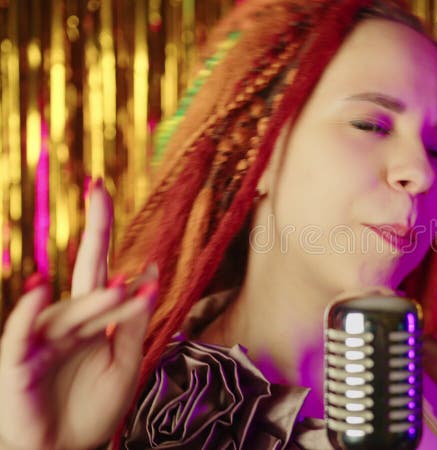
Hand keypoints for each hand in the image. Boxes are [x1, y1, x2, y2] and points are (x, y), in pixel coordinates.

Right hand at [0, 179, 157, 449]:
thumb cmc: (93, 408)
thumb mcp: (127, 359)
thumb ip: (135, 317)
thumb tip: (150, 271)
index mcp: (91, 317)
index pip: (97, 264)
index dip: (100, 228)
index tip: (99, 188)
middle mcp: (66, 320)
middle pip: (88, 275)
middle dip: (96, 232)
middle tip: (99, 191)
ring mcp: (42, 340)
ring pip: (75, 310)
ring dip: (100, 300)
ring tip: (126, 288)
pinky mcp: (20, 363)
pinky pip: (24, 334)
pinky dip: (31, 312)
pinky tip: (41, 290)